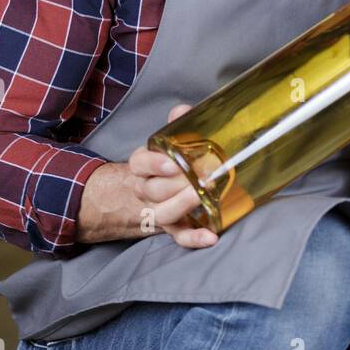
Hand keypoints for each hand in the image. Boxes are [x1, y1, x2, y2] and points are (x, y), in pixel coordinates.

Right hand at [126, 103, 217, 248]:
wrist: (160, 191)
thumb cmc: (172, 161)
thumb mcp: (171, 141)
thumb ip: (177, 125)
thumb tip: (184, 110)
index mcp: (144, 167)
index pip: (139, 164)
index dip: (153, 164)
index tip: (171, 164)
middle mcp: (147, 190)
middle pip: (153, 190)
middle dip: (175, 184)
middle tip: (200, 177)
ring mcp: (159, 211)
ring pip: (162, 214)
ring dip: (182, 206)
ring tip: (201, 197)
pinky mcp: (174, 228)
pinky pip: (179, 237)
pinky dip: (193, 239)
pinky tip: (210, 237)